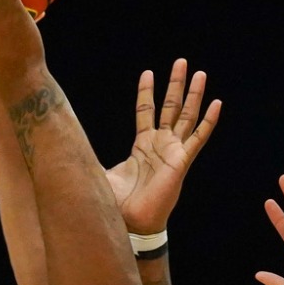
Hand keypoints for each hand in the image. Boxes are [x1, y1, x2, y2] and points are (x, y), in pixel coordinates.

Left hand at [105, 60, 220, 235]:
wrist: (132, 222)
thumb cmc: (118, 203)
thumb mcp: (101, 172)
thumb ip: (89, 158)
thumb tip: (66, 149)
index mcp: (143, 145)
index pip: (146, 110)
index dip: (147, 92)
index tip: (148, 72)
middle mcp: (161, 145)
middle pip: (171, 107)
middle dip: (176, 84)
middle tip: (181, 62)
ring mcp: (174, 151)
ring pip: (186, 116)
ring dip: (194, 95)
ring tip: (199, 73)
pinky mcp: (183, 161)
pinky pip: (199, 138)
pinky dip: (208, 121)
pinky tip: (216, 104)